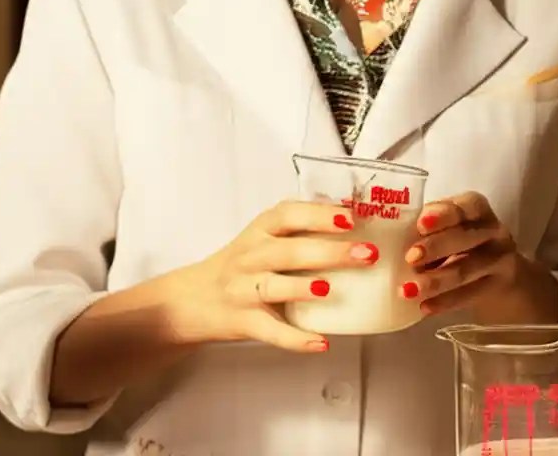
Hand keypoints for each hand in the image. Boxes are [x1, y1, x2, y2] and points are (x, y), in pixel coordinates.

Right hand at [167, 201, 378, 352]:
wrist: (192, 300)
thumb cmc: (239, 267)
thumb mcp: (261, 239)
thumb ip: (297, 232)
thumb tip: (355, 224)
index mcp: (259, 232)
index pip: (287, 215)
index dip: (318, 215)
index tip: (350, 218)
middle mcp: (249, 258)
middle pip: (288, 251)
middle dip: (328, 251)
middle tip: (366, 254)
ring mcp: (244, 290)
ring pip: (274, 287)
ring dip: (303, 288)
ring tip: (330, 289)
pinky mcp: (243, 321)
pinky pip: (270, 331)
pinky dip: (296, 339)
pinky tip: (320, 342)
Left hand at [399, 192, 521, 314]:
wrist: (501, 278)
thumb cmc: (462, 246)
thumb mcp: (449, 230)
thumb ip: (426, 231)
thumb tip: (383, 244)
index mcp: (477, 209)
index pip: (467, 205)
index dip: (444, 214)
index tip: (421, 224)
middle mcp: (494, 231)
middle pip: (466, 237)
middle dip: (436, 247)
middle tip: (409, 258)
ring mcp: (501, 259)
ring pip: (467, 269)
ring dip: (436, 280)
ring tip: (408, 290)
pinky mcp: (500, 287)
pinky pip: (471, 294)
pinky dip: (446, 302)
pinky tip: (424, 307)